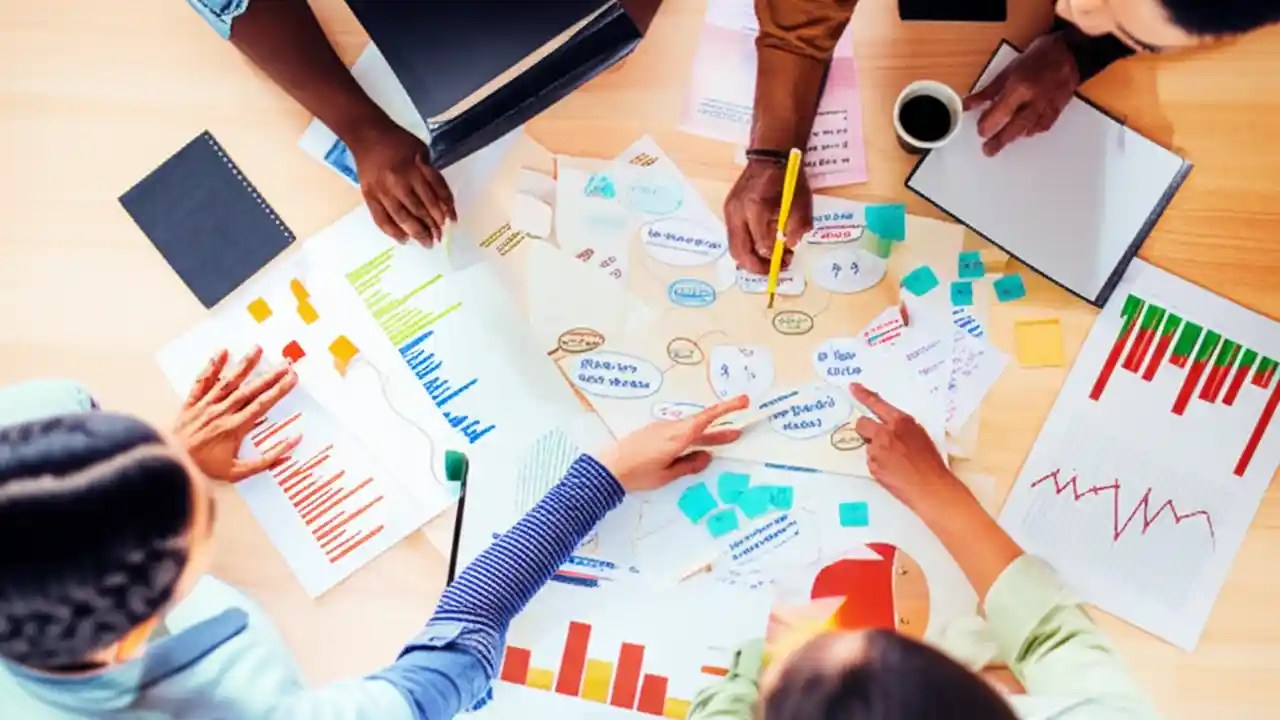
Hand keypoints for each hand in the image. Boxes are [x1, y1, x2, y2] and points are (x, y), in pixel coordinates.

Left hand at [174, 348, 300, 481]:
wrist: (171, 464)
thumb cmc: (204, 469)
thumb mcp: (239, 472)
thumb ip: (267, 459)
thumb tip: (291, 444)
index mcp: (234, 428)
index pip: (262, 404)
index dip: (279, 390)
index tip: (292, 379)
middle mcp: (221, 412)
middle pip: (250, 390)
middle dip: (269, 376)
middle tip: (285, 363)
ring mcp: (205, 406)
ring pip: (228, 381)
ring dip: (244, 365)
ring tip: (257, 349)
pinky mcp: (191, 404)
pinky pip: (202, 382)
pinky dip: (212, 366)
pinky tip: (222, 352)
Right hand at [349, 123, 455, 245]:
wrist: (368, 136)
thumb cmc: (399, 142)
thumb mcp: (421, 151)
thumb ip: (431, 174)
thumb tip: (442, 202)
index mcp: (415, 167)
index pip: (435, 193)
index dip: (446, 209)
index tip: (451, 222)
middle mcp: (399, 180)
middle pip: (420, 208)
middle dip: (433, 225)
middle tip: (439, 237)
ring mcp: (383, 190)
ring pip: (403, 216)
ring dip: (417, 232)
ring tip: (427, 242)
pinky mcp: (370, 195)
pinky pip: (381, 218)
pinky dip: (393, 231)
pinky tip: (404, 239)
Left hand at [598, 395, 749, 491]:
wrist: (609, 468)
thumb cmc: (637, 473)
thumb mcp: (667, 475)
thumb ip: (689, 465)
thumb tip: (707, 456)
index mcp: (678, 437)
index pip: (707, 419)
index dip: (726, 409)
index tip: (743, 401)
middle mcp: (671, 429)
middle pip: (701, 425)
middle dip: (721, 429)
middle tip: (738, 432)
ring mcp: (662, 429)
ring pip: (690, 430)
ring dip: (706, 435)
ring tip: (722, 441)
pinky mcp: (654, 433)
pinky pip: (679, 433)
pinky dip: (691, 438)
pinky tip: (693, 448)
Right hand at [724, 160, 812, 274]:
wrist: (770, 156)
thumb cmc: (787, 176)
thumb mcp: (801, 203)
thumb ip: (797, 228)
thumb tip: (789, 247)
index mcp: (756, 208)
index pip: (762, 245)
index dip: (776, 258)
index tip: (788, 259)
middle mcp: (738, 212)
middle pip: (740, 253)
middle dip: (757, 267)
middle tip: (774, 270)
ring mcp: (729, 211)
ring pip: (734, 248)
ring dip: (750, 259)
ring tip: (768, 260)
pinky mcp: (728, 211)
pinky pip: (734, 237)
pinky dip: (746, 246)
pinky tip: (760, 246)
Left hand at [850, 384, 959, 507]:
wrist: (930, 486)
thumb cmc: (930, 462)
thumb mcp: (919, 435)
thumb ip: (900, 427)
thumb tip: (887, 425)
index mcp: (900, 421)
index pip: (877, 403)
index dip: (863, 394)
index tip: (853, 387)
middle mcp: (886, 432)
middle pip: (862, 424)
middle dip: (866, 430)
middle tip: (878, 440)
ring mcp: (877, 449)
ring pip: (867, 445)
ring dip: (875, 450)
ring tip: (894, 461)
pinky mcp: (873, 465)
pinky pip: (870, 461)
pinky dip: (878, 464)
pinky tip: (892, 471)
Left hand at [963, 33, 1080, 156]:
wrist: (1070, 53)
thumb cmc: (1039, 57)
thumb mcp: (1008, 71)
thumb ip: (988, 92)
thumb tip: (968, 105)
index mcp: (1020, 88)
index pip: (1000, 113)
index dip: (988, 124)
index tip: (980, 131)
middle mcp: (1034, 100)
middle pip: (1014, 127)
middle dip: (1000, 141)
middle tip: (988, 151)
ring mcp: (1047, 107)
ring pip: (1029, 130)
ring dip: (1014, 137)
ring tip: (1003, 142)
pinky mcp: (1057, 111)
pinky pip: (1042, 127)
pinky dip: (1031, 131)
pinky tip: (1023, 133)